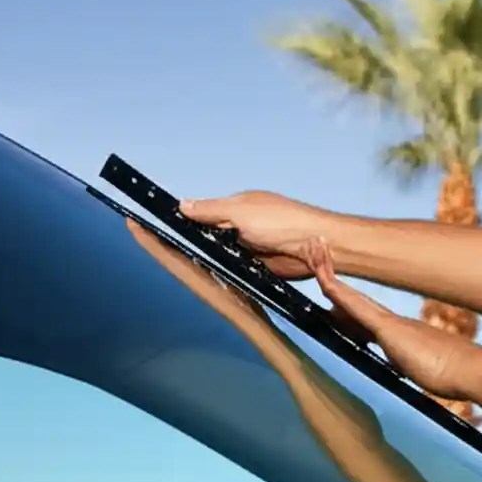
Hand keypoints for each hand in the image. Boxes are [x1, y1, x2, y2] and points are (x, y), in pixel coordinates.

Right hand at [179, 190, 339, 279]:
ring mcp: (251, 247)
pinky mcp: (259, 266)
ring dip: (213, 261)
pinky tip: (216, 277)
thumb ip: (211, 210)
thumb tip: (181, 204)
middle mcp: (243, 225)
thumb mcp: (241, 212)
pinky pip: (237, 270)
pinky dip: (229, 273)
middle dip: (198, 245)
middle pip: (211, 237)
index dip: (188, 222)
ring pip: (222, 256)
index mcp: (238, 207)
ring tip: (189, 268)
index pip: (205, 213)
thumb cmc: (282, 223)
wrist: (316, 247)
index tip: (165, 232)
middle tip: (173, 254)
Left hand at [303, 237, 481, 401]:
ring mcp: (388, 321)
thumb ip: (407, 363)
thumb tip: (402, 365)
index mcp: (394, 332)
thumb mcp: (419, 369)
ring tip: (312, 249)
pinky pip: (355, 304)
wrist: (470, 369)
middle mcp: (388, 320)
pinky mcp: (388, 326)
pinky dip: (337, 289)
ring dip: (328, 271)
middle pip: (350, 296)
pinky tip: (323, 278)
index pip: (359, 312)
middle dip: (331, 274)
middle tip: (314, 251)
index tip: (327, 289)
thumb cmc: (451, 373)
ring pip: (349, 293)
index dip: (341, 299)